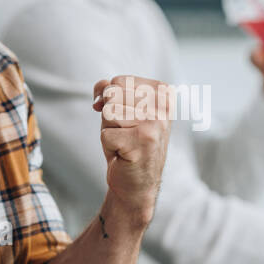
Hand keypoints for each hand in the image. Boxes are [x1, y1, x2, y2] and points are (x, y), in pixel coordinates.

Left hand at [92, 75, 173, 229]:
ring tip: (124, 142)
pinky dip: (109, 147)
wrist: (137, 183)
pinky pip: (106, 135)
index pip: (119, 81)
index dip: (110, 98)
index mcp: (163, 93)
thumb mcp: (120, 109)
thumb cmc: (127, 141)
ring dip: (109, 130)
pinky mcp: (143, 142)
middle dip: (109, 115)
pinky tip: (124, 154)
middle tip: (124, 132)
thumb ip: (109, 89)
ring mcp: (155, 125)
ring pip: (108, 113)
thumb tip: (100, 96)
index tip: (125, 116)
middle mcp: (163, 108)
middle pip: (112, 95)